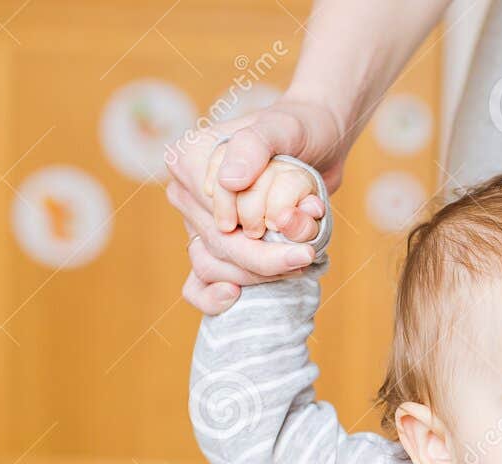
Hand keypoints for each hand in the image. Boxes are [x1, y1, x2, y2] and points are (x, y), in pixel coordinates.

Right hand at [163, 97, 345, 314]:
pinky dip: (214, 297)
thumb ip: (254, 146)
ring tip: (297, 258)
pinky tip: (236, 297)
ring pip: (213, 268)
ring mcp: (196, 222)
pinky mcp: (212, 245)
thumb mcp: (283, 127)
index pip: (216, 216)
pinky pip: (198, 283)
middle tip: (306, 255)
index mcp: (189, 160)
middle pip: (217, 246)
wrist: (317, 144)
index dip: (256, 232)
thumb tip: (229, 182)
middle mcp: (184, 192)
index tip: (296, 226)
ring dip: (257, 274)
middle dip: (264, 260)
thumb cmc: (300, 131)